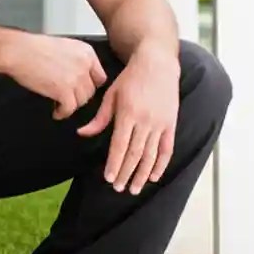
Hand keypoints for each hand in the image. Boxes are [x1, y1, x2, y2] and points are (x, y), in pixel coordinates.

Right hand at [4, 34, 107, 119]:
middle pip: (91, 90)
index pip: (99, 76)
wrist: (18, 51)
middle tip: (66, 97)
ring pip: (82, 101)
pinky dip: (63, 113)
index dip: (88, 85)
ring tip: (58, 104)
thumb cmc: (33, 48)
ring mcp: (76, 78)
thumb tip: (79, 77)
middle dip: (79, 96)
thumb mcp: (64, 47)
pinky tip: (56, 111)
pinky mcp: (64, 91)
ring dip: (70, 104)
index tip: (79, 89)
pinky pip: (70, 108)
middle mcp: (85, 65)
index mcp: (86, 52)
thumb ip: (76, 60)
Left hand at [77, 46, 179, 193]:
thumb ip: (99, 118)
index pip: (119, 145)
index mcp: (128, 114)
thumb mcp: (111, 95)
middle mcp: (145, 121)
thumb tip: (82, 133)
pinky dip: (161, 164)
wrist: (157, 64)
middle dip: (126, 174)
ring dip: (142, 174)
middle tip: (118, 188)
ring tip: (135, 189)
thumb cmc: (130, 79)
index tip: (108, 178)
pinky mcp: (171, 124)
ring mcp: (160, 123)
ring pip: (151, 155)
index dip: (114, 164)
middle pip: (135, 154)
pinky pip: (167, 149)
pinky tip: (154, 176)